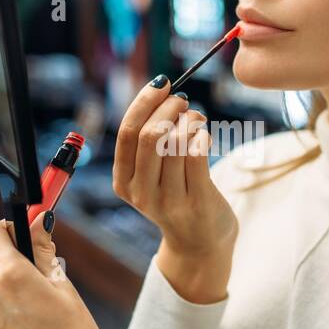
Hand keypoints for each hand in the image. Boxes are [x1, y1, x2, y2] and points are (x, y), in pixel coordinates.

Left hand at [0, 212, 128, 328]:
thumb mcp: (66, 288)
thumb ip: (44, 252)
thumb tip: (38, 224)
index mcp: (9, 276)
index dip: (9, 230)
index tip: (23, 233)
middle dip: (16, 266)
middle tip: (44, 283)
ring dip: (10, 295)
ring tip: (40, 318)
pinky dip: (5, 319)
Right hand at [113, 77, 238, 261]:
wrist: (199, 244)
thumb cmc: (177, 197)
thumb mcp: (151, 176)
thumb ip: (149, 142)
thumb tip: (161, 92)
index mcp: (123, 181)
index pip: (127, 132)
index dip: (144, 101)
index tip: (162, 83)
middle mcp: (141, 192)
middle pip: (149, 134)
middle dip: (169, 107)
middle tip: (183, 101)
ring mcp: (168, 200)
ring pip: (175, 141)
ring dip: (189, 120)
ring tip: (196, 119)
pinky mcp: (196, 202)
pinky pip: (196, 154)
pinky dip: (201, 135)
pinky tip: (204, 135)